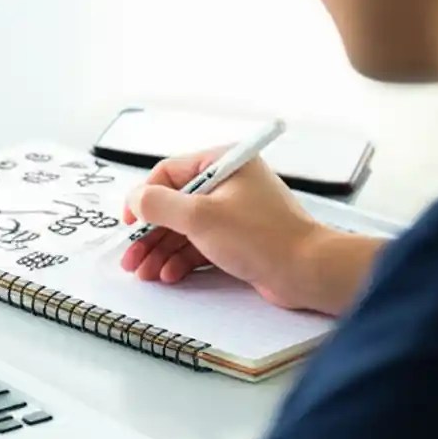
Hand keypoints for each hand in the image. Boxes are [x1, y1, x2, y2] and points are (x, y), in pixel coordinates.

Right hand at [119, 149, 329, 310]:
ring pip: (183, 229)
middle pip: (173, 205)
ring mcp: (233, 213)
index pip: (168, 173)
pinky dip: (180, 259)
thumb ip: (159, 205)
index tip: (130, 223)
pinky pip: (199, 245)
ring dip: (160, 250)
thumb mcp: (200, 217)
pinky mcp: (238, 239)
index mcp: (223, 163)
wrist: (307, 272)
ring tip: (145, 273)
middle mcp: (228, 183)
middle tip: (130, 257)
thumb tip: (135, 199)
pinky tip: (169, 275)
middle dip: (149, 233)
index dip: (144, 199)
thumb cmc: (263, 238)